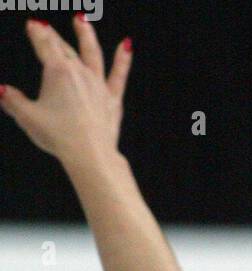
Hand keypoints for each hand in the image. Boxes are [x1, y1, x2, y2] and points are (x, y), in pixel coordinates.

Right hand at [0, 18, 131, 164]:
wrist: (90, 155)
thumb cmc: (59, 136)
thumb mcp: (27, 117)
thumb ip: (13, 101)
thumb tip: (2, 91)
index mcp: (57, 72)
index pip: (44, 45)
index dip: (37, 33)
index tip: (33, 24)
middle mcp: (79, 73)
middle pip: (64, 49)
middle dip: (53, 36)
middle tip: (44, 26)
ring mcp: (98, 85)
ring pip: (92, 53)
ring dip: (86, 35)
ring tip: (82, 20)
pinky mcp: (112, 99)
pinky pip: (119, 75)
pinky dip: (123, 59)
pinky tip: (126, 45)